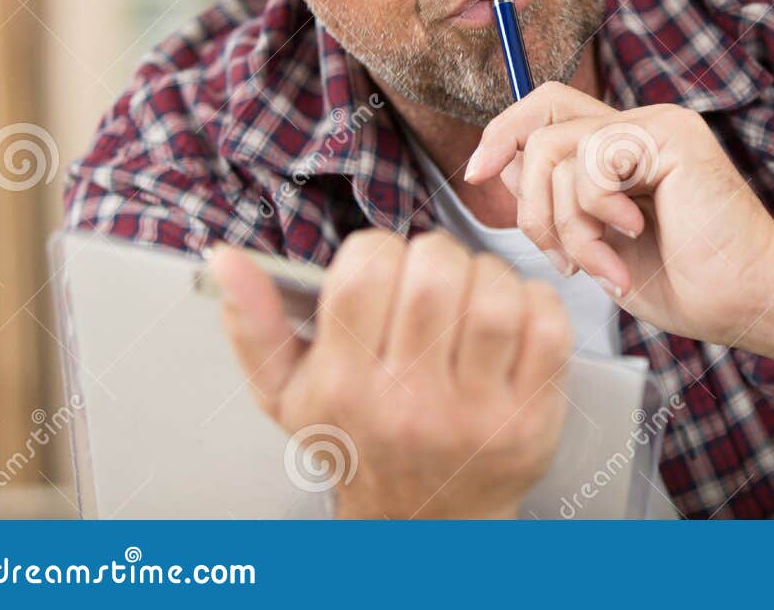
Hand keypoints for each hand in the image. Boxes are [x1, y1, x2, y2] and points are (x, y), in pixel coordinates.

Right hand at [208, 230, 571, 518]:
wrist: (423, 525)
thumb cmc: (360, 445)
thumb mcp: (288, 395)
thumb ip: (255, 325)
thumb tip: (225, 259)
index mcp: (344, 384)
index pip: (367, 267)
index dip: (380, 249)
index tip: (383, 268)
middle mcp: (408, 400)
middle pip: (438, 272)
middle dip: (439, 255)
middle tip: (434, 276)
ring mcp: (475, 411)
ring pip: (497, 293)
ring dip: (490, 276)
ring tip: (473, 295)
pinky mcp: (531, 417)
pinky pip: (548, 324)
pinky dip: (536, 301)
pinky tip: (514, 317)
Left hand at [464, 82, 773, 347]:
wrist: (747, 300)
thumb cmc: (689, 284)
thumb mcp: (598, 244)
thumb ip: (558, 201)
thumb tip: (500, 164)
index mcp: (626, 149)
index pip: (547, 111)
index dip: (502, 135)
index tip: (475, 175)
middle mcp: (641, 127)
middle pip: (541, 117)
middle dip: (524, 192)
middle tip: (556, 253)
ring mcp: (657, 126)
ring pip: (556, 151)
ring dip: (566, 225)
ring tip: (602, 265)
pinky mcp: (669, 137)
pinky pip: (590, 164)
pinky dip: (594, 217)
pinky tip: (631, 240)